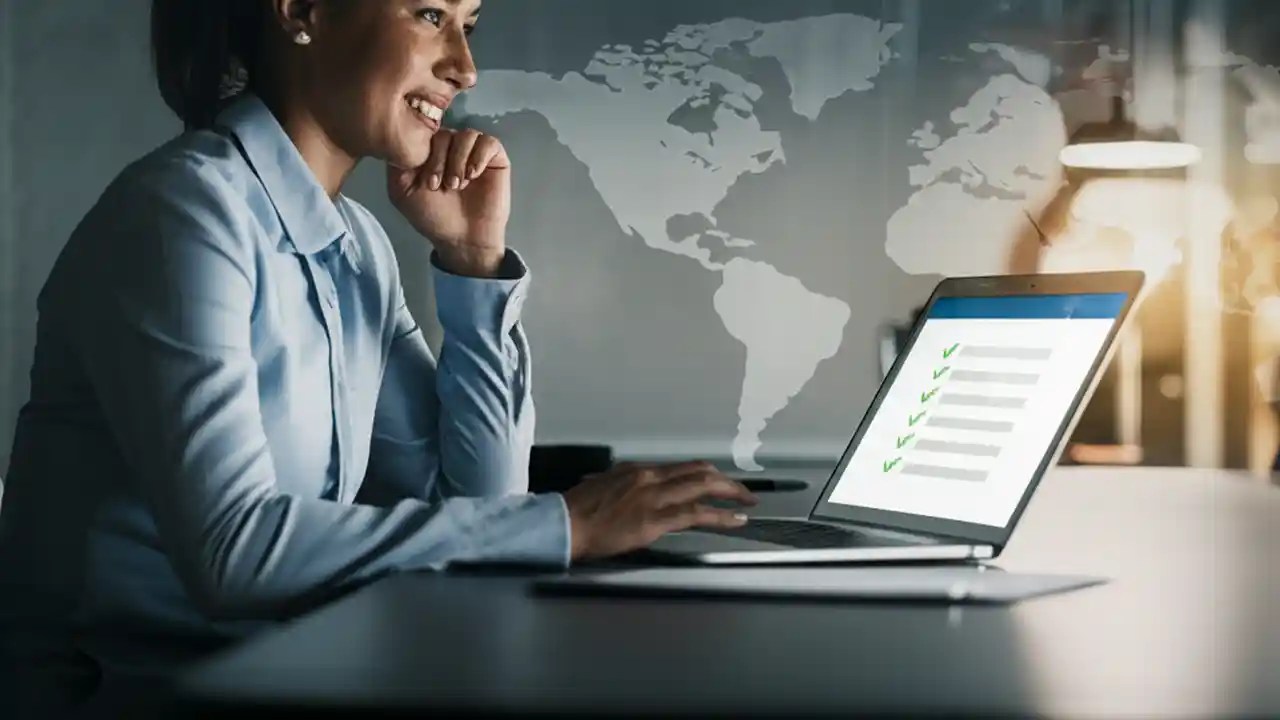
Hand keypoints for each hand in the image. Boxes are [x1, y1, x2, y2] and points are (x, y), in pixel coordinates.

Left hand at [387, 128, 511, 276]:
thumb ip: (397, 162)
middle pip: (444, 134)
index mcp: (428, 151)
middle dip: (440, 160)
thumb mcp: (401, 191)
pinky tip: (473, 175)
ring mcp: (473, 151)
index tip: (426, 182)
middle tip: (440, 186)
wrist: (463, 238)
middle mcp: (450, 147)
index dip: (423, 153)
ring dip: (459, 160)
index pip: (423, 133)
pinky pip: (488, 142)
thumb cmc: (433, 216)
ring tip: (458, 185)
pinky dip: (479, 157)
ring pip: (466, 135)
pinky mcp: (495, 158)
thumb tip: (402, 137)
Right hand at [562, 461, 758, 560]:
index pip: (682, 467)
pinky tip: (735, 519)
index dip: (707, 474)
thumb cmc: (578, 510)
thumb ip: (627, 486)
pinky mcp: (654, 520)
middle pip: (699, 472)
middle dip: (726, 481)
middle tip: (745, 491)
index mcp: (638, 470)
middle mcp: (650, 477)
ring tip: (748, 502)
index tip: (720, 480)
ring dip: (730, 494)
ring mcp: (654, 498)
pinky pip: (695, 514)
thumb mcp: (605, 486)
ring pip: (702, 488)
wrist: (564, 524)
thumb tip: (639, 490)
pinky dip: (720, 516)